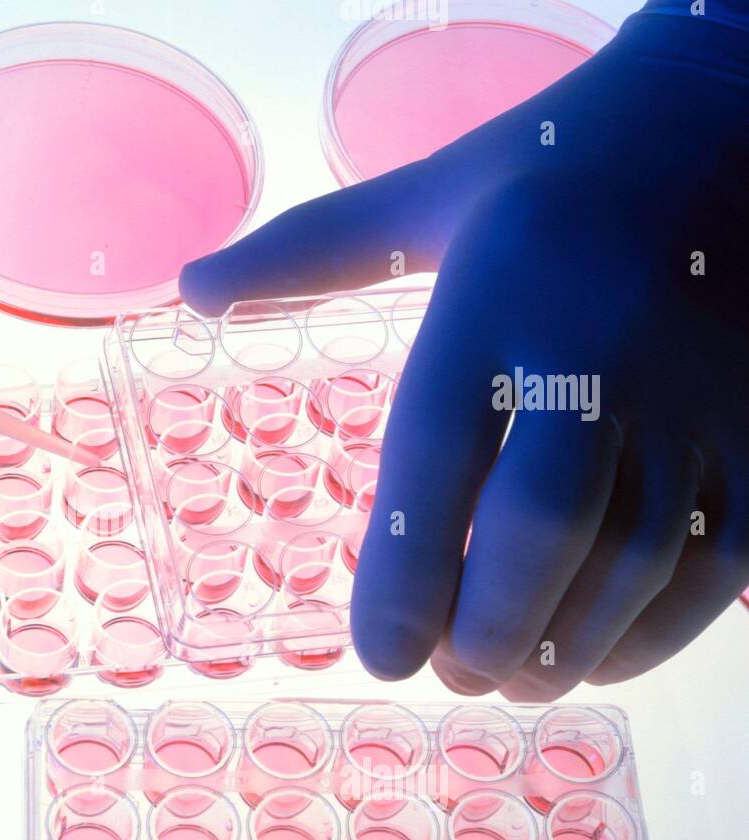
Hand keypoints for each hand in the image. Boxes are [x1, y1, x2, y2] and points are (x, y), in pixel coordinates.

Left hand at [180, 7, 748, 699]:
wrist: (731, 120)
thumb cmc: (551, 173)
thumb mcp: (422, 196)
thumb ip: (302, 254)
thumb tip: (186, 288)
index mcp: (497, 293)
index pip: (434, 454)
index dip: (400, 574)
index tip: (375, 654)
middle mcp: (602, 346)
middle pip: (542, 522)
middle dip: (486, 626)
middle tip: (448, 675)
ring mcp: (702, 391)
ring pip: (636, 556)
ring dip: (565, 645)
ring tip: (510, 677)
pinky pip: (721, 559)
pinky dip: (655, 631)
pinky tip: (596, 654)